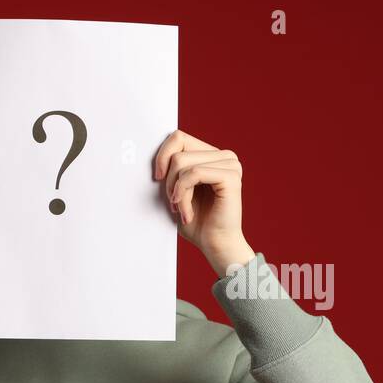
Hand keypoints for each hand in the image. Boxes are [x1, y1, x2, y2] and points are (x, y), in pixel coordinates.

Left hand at [154, 129, 253, 276]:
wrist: (216, 246)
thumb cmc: (198, 222)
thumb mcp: (177, 190)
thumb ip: (171, 169)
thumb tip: (151, 152)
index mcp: (213, 156)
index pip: (179, 137)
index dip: (162, 156)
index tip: (157, 178)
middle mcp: (225, 156)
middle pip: (178, 150)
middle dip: (168, 180)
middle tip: (173, 202)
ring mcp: (231, 164)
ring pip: (183, 162)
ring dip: (176, 190)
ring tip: (181, 209)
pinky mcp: (231, 176)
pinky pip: (193, 174)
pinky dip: (184, 194)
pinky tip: (187, 212)